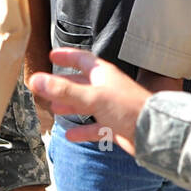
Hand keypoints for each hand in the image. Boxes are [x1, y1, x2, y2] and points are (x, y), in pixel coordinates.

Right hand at [29, 48, 150, 155]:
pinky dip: (82, 131)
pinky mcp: (115, 126)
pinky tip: (70, 135)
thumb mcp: (92, 97)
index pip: (82, 60)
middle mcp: (107, 89)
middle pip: (81, 83)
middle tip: (46, 87)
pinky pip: (95, 128)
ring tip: (54, 108)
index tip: (52, 55)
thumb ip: (64, 90)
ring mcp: (111, 108)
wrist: (153, 132)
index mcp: (103, 75)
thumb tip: (37, 80)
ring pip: (86, 105)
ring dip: (70, 106)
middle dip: (63, 85)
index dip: (67, 56)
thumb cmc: (128, 108)